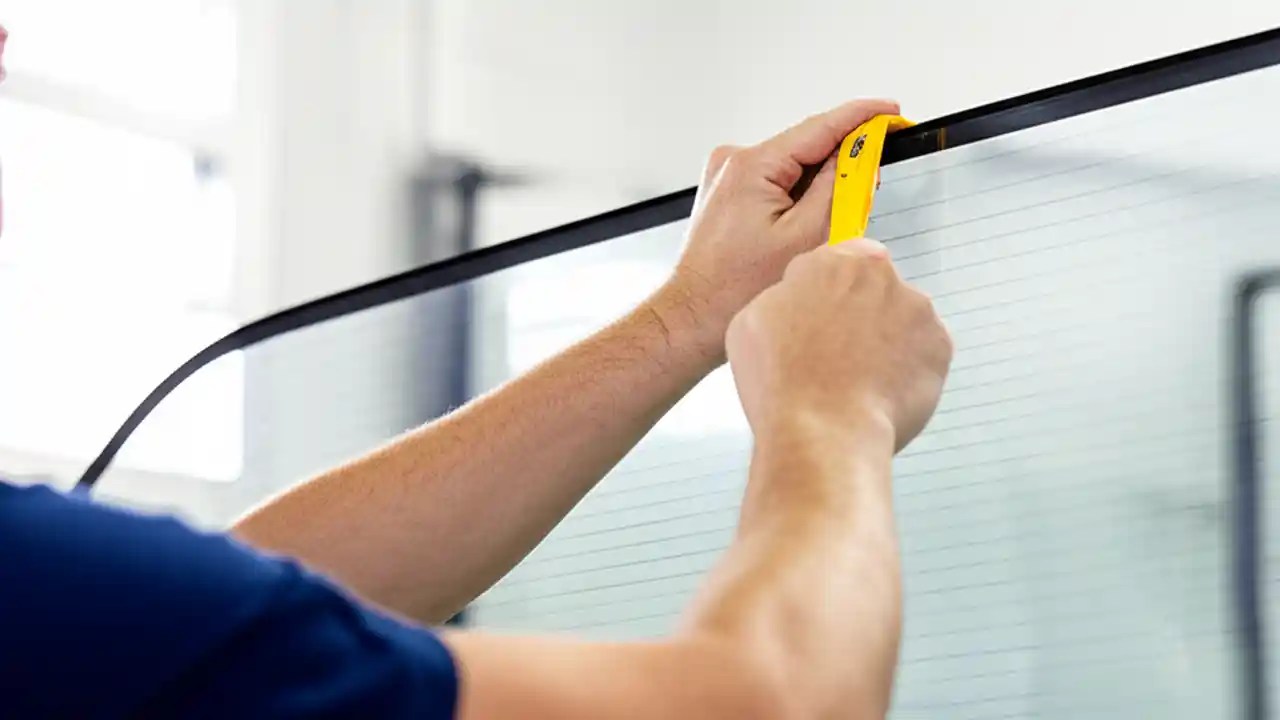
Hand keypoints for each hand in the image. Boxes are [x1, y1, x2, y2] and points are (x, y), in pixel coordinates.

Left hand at [659, 98, 900, 362]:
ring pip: (792, 167)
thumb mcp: (805, 236)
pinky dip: (798, 197)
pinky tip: (805, 225)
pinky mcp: (728, 193)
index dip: (860, 117)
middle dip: (843, 162)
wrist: (694, 315)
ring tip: (829, 223)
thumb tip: (858, 155)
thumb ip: (836, 187)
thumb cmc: (737, 288)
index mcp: (751, 165)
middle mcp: (733, 161)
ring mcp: (727, 176)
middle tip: (870, 186)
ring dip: (819, 185)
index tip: (889, 112)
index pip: (819, 127)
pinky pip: (775, 182)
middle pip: (806, 147)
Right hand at [726, 240, 952, 451]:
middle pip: (873, 290)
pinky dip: (905, 370)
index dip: (824, 291)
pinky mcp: (940, 351)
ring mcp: (920, 314)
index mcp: (840, 259)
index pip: (839, 260)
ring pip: (899, 321)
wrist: (823, 433)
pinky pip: (920, 354)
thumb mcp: (752, 318)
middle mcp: (887, 277)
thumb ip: (786, 295)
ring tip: (853, 382)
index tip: (815, 316)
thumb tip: (800, 301)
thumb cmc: (781, 377)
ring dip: (883, 342)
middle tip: (830, 354)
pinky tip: (876, 394)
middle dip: (857, 315)